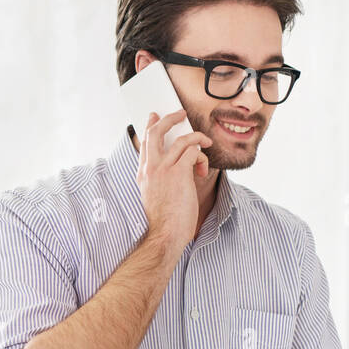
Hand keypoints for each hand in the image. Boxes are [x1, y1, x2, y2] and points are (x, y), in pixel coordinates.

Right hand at [135, 110, 212, 250]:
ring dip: (197, 137)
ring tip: (206, 141)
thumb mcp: (153, 197)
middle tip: (179, 114)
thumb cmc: (164, 222)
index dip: (149, 127)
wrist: (164, 235)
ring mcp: (163, 169)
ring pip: (181, 139)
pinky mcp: (178, 173)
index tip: (155, 118)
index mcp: (143, 174)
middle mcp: (150, 168)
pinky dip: (202, 156)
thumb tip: (177, 170)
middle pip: (156, 132)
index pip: (144, 144)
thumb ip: (159, 181)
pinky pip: (193, 151)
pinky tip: (204, 169)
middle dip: (169, 119)